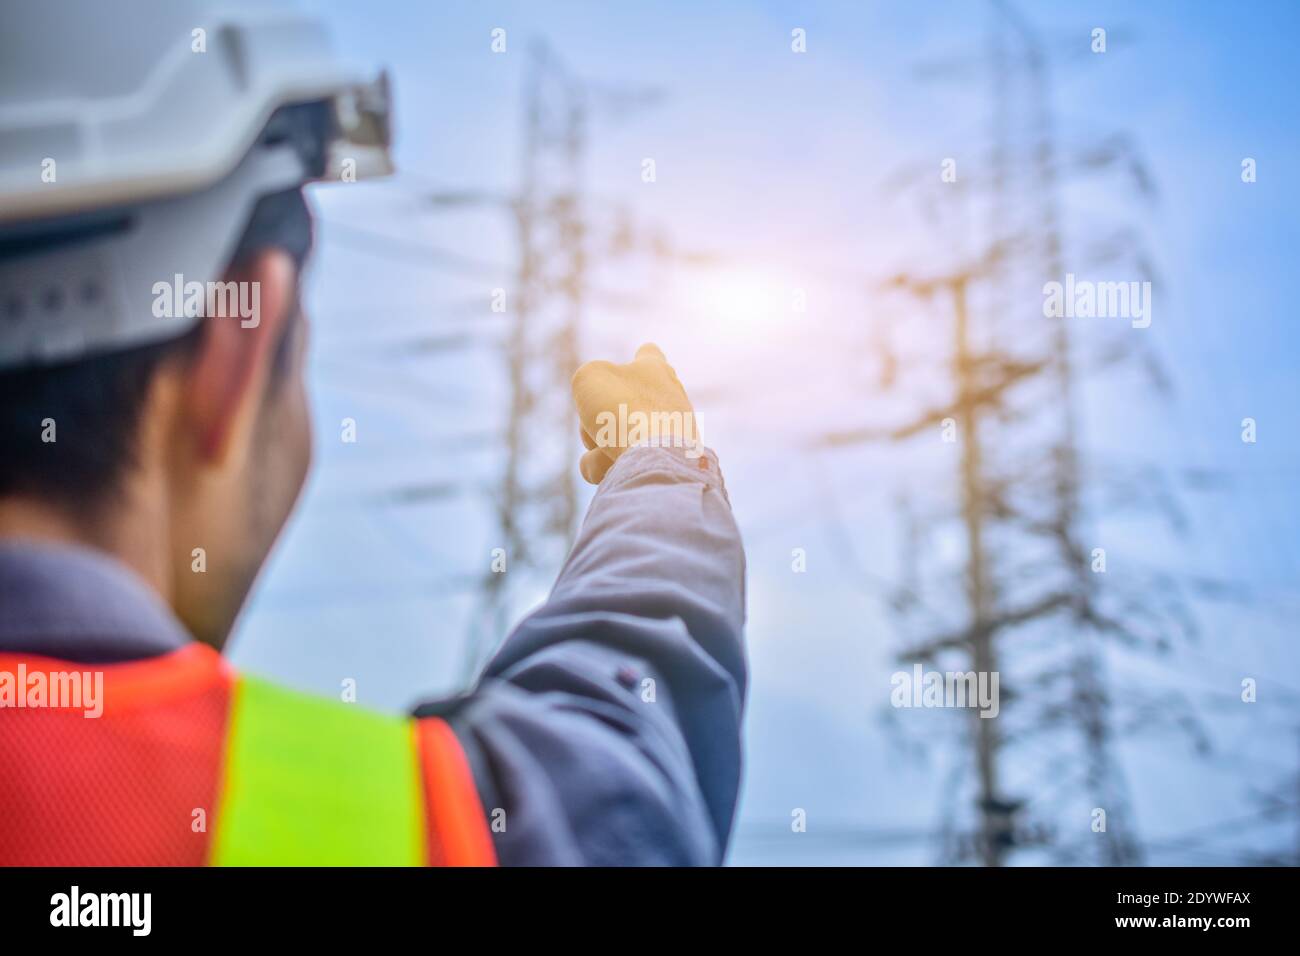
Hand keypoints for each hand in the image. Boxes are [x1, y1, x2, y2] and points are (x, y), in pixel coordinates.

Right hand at [570, 342, 698, 483]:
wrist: (652, 455)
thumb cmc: (621, 407)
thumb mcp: (589, 377)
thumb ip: (588, 381)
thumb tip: (598, 409)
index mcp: (655, 371)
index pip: (650, 354)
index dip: (640, 356)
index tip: (640, 356)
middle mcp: (668, 400)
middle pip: (616, 404)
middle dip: (596, 415)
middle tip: (598, 418)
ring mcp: (668, 434)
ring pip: (611, 437)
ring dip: (597, 443)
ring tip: (608, 446)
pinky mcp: (662, 464)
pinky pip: (615, 464)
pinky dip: (603, 465)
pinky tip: (612, 466)